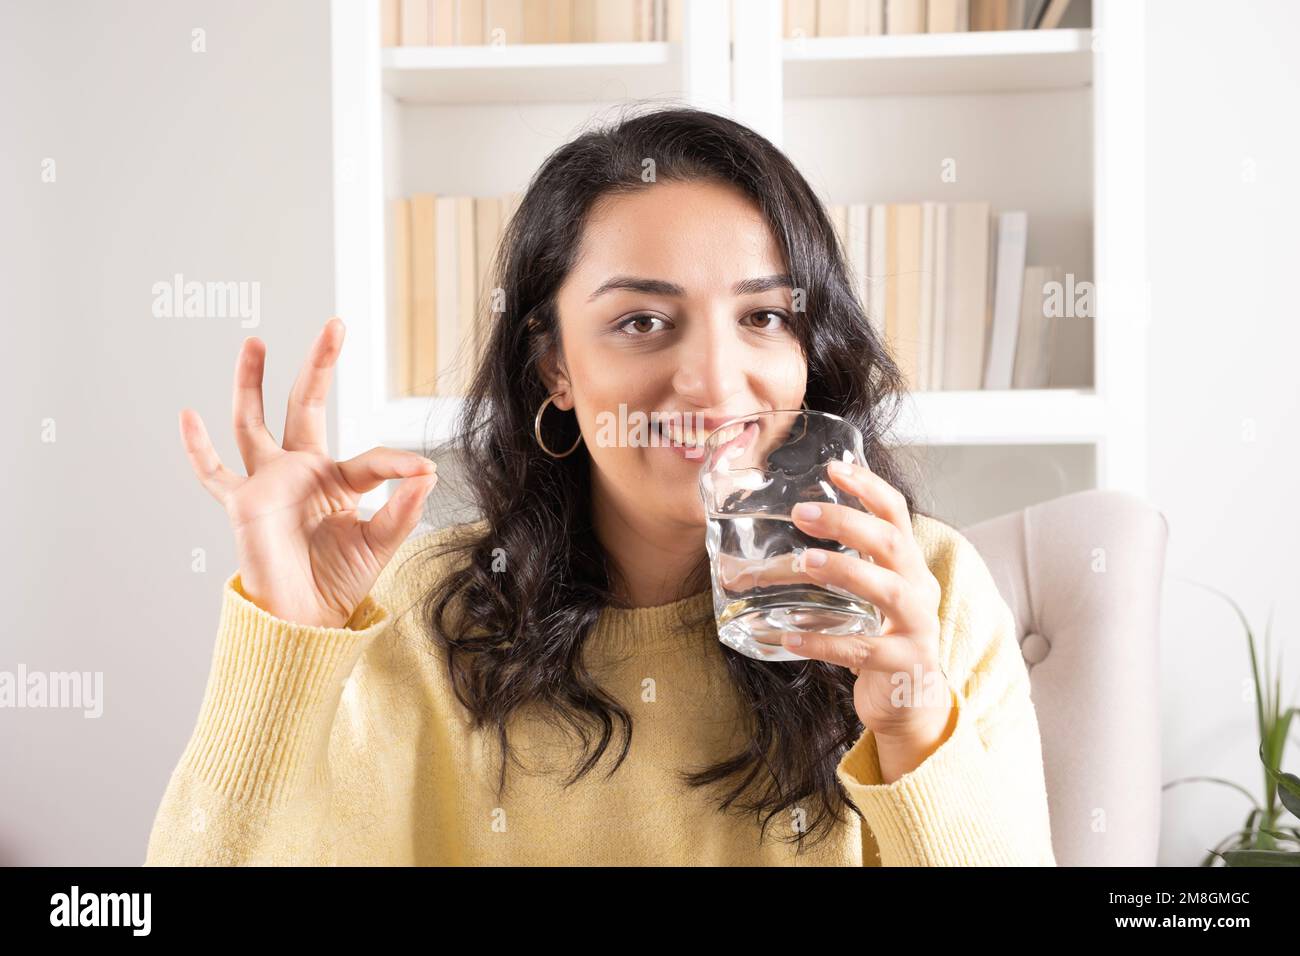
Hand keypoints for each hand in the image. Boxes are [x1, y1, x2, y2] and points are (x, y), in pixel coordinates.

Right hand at [178, 317, 438, 627]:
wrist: (304, 620)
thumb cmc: (340, 582)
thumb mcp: (381, 544)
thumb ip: (403, 509)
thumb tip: (428, 472)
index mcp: (339, 481)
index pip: (371, 458)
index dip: (399, 464)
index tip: (424, 471)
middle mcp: (302, 472)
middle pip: (307, 405)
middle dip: (319, 365)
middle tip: (335, 325)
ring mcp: (269, 483)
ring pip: (254, 422)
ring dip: (252, 382)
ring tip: (254, 341)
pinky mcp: (243, 503)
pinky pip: (214, 473)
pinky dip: (197, 447)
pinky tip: (188, 415)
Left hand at [783, 459, 954, 777]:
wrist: (910, 703)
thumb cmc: (882, 639)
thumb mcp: (872, 594)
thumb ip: (848, 564)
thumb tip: (792, 529)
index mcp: (909, 566)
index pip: (896, 514)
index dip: (869, 488)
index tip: (834, 468)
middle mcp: (920, 589)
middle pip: (892, 544)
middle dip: (849, 523)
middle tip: (803, 513)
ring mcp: (917, 628)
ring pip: (888, 591)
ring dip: (844, 571)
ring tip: (803, 563)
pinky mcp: (904, 665)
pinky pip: (862, 650)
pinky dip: (823, 642)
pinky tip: (789, 636)